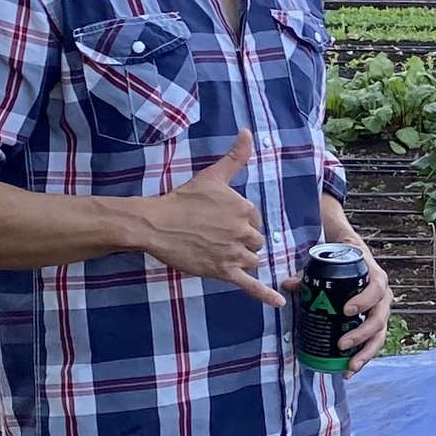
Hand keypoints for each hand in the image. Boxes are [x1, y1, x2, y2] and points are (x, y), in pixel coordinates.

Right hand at [123, 131, 284, 306]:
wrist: (156, 223)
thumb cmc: (183, 199)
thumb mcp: (212, 175)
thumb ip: (235, 157)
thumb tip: (247, 132)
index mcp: (244, 208)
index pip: (254, 219)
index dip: (239, 221)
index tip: (219, 221)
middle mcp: (243, 230)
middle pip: (255, 241)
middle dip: (240, 241)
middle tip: (215, 236)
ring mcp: (234, 253)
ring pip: (252, 259)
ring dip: (241, 258)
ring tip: (220, 253)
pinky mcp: (224, 271)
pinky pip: (250, 284)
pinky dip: (266, 295)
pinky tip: (279, 303)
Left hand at [317, 203, 391, 367]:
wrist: (356, 259)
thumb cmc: (343, 262)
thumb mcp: (328, 263)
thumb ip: (307, 273)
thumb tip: (288, 285)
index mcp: (375, 278)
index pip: (376, 289)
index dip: (364, 301)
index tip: (347, 310)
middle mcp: (383, 298)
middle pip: (379, 319)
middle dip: (362, 334)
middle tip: (342, 344)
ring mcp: (380, 313)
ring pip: (379, 335)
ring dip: (366, 352)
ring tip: (350, 367)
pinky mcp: (375, 325)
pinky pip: (373, 343)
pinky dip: (363, 357)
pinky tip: (349, 369)